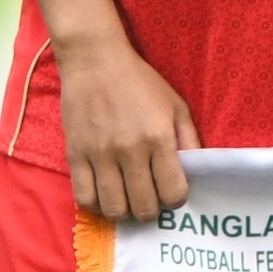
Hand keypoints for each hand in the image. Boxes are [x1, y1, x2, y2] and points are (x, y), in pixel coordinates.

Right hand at [54, 27, 195, 225]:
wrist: (94, 60)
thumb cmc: (139, 81)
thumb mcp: (175, 104)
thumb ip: (189, 139)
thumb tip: (196, 171)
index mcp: (159, 138)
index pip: (173, 193)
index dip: (175, 199)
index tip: (171, 190)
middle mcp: (130, 150)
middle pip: (144, 207)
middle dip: (151, 210)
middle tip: (149, 197)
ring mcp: (100, 155)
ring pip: (114, 208)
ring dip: (124, 210)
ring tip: (126, 198)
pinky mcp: (75, 155)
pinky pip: (84, 197)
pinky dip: (96, 205)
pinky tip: (103, 195)